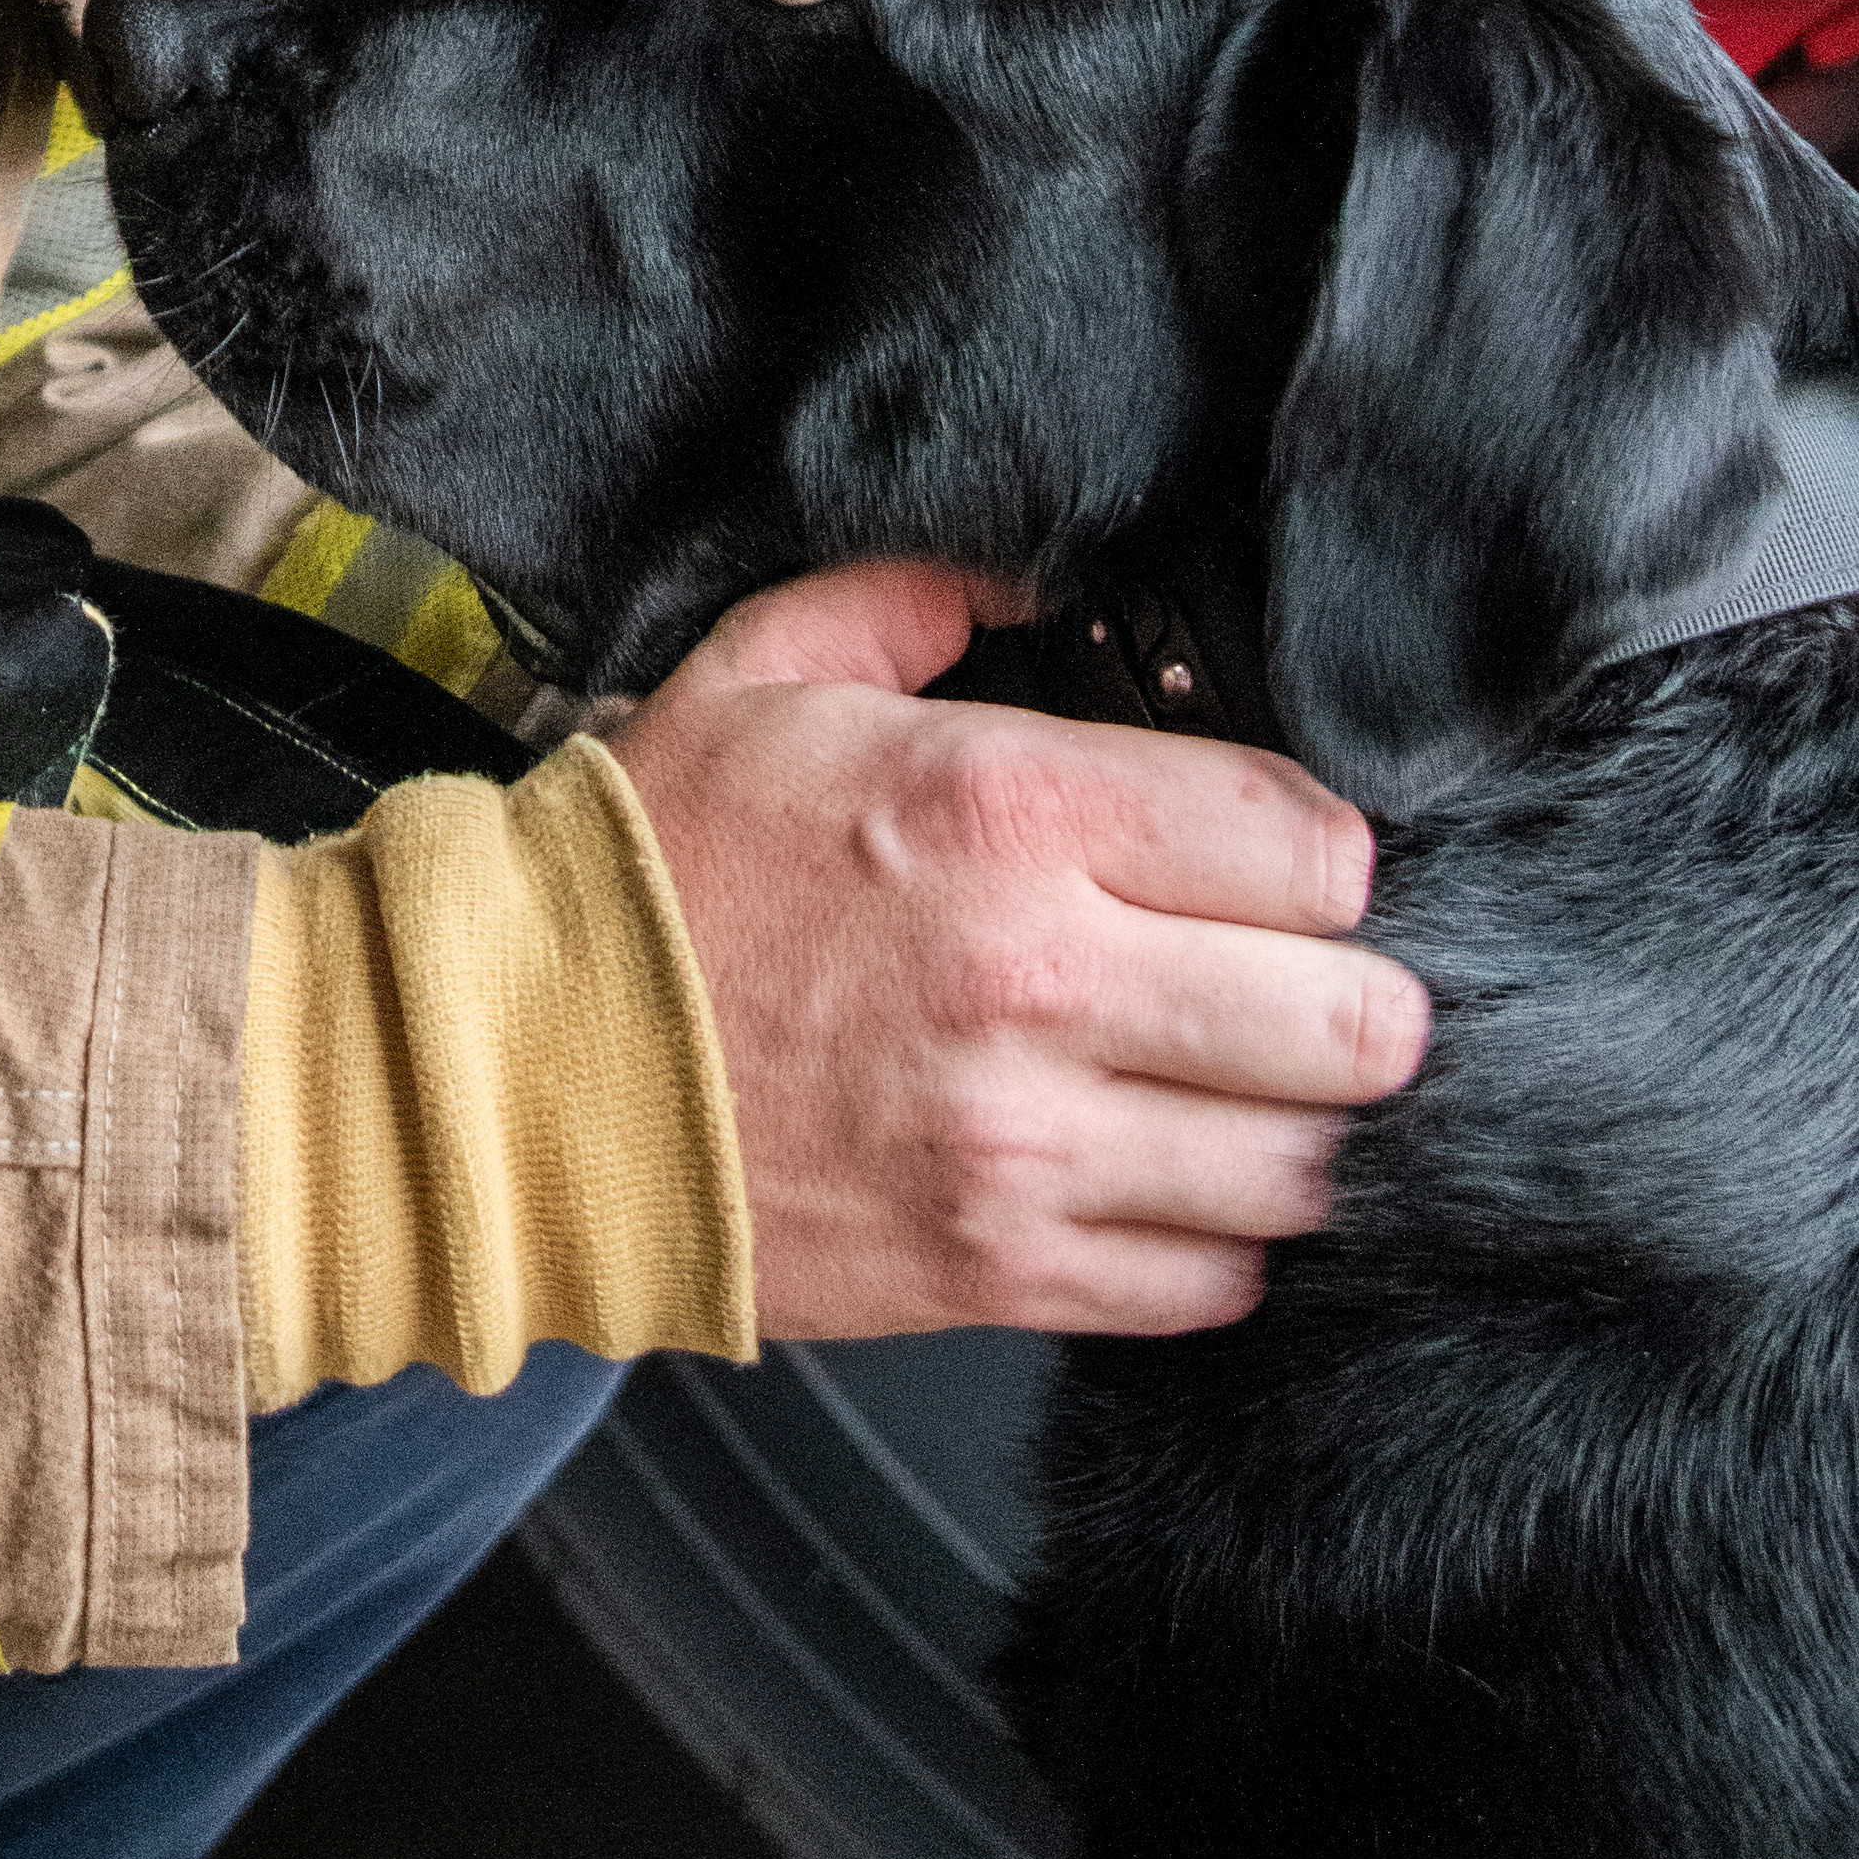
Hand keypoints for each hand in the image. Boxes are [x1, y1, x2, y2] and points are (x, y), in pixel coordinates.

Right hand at [607, 556, 1425, 1342]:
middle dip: (1346, 1000)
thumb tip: (1030, 575)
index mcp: (1005, 809)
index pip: (1317, 849)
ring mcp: (1025, 1146)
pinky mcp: (997, 1270)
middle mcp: (1041, 980)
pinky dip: (1208, 1240)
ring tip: (1225, 1090)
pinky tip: (1150, 1178)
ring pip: (1308, 1167)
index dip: (1309, 856)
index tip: (1260, 865)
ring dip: (1286, 1128)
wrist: (499, 1077)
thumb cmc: (637, 876)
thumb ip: (914, 594)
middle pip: (1359, 1024)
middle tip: (1282, 985)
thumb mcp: (759, 672)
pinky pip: (1209, 1284)